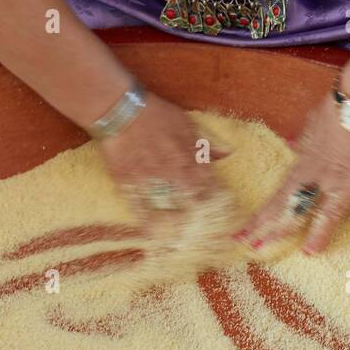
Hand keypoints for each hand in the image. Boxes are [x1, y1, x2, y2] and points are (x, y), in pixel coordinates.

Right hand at [95, 89, 232, 228]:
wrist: (120, 109)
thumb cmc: (154, 114)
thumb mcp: (186, 122)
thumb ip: (205, 143)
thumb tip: (228, 154)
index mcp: (189, 155)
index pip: (210, 184)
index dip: (218, 202)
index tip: (225, 215)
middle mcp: (173, 170)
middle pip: (193, 200)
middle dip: (202, 218)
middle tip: (208, 234)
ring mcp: (151, 177)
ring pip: (168, 207)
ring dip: (178, 225)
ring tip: (185, 240)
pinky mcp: (129, 182)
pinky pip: (139, 207)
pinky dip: (147, 224)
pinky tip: (153, 237)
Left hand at [235, 94, 349, 254]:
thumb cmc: (341, 110)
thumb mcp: (316, 122)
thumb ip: (306, 137)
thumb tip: (295, 143)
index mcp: (302, 158)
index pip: (280, 187)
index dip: (266, 205)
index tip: (251, 219)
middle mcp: (306, 173)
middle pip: (278, 201)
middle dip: (259, 221)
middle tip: (240, 239)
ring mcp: (323, 183)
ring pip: (294, 210)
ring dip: (277, 230)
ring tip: (259, 248)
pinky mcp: (345, 189)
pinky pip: (328, 216)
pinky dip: (319, 234)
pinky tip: (310, 251)